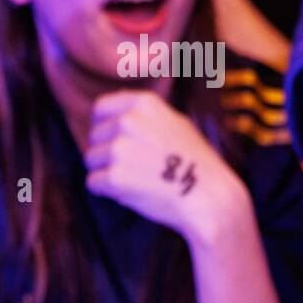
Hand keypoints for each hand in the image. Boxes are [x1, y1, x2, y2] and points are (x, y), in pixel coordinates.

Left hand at [85, 90, 249, 247]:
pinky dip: (107, 191)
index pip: (100, 108)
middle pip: (94, 137)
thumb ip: (144, 114)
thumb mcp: (176, 122)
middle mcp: (128, 120)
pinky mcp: (115, 177)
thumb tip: (117, 108)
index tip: (115, 141)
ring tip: (137, 180)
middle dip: (107, 153)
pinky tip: (132, 193)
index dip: (105, 127)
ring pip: (91, 160)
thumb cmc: (196, 163)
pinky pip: (93, 183)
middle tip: (135, 168)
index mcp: (142, 103)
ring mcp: (119, 148)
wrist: (211, 198)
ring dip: (107, 172)